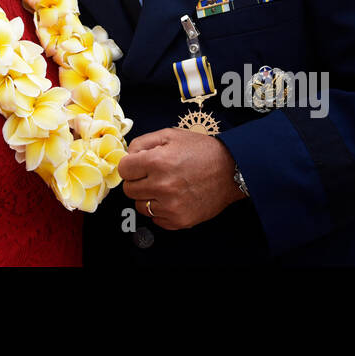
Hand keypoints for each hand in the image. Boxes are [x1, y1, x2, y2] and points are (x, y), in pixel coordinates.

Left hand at [118, 128, 244, 229]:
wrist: (231, 171)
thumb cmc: (201, 151)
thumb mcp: (170, 135)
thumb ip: (142, 143)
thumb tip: (127, 157)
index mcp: (157, 162)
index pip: (123, 170)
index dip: (131, 165)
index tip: (139, 165)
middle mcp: (162, 186)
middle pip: (129, 190)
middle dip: (138, 181)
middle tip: (153, 175)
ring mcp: (171, 206)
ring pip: (140, 206)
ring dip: (148, 197)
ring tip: (165, 186)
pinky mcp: (179, 220)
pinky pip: (156, 219)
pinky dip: (161, 210)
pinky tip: (173, 198)